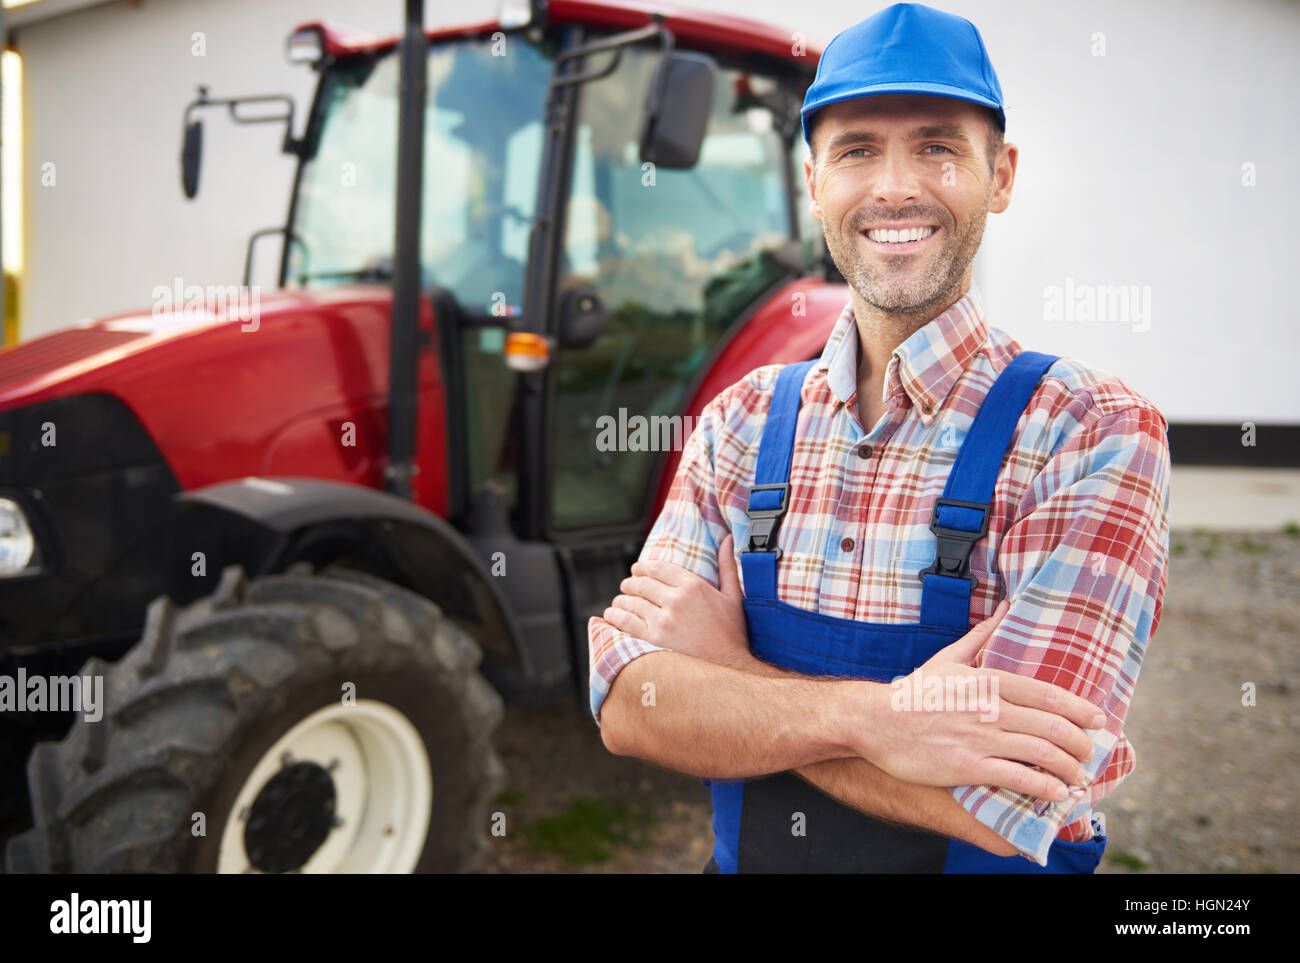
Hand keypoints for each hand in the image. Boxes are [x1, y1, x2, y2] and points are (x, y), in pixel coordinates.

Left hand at [602, 534, 752, 669]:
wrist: (729, 668)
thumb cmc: (732, 634)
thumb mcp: (733, 596)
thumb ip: (727, 565)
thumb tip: (728, 539)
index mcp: (693, 585)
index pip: (658, 567)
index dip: (643, 567)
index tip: (636, 569)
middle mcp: (676, 600)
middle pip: (642, 583)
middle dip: (630, 583)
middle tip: (626, 585)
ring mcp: (663, 620)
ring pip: (631, 602)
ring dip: (621, 600)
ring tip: (618, 601)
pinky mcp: (654, 639)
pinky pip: (626, 622)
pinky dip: (616, 616)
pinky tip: (611, 615)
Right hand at [859, 599, 1105, 802]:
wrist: (875, 721)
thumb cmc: (913, 692)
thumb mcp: (947, 658)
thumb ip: (982, 636)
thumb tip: (1007, 607)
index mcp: (986, 680)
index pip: (1046, 694)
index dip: (1079, 709)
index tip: (1098, 721)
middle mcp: (988, 708)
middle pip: (1051, 726)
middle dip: (1080, 744)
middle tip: (1090, 753)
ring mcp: (979, 738)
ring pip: (1040, 753)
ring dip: (1068, 769)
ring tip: (1078, 779)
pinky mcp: (967, 766)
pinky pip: (1017, 778)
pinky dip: (1044, 788)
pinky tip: (1057, 795)